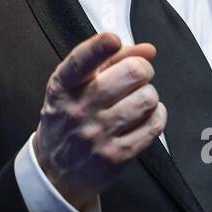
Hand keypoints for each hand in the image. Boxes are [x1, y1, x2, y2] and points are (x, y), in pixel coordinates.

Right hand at [32, 32, 164, 211]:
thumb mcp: (74, 87)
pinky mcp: (116, 156)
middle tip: (137, 76)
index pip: (81, 61)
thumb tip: (147, 50)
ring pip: (148, 98)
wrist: (55, 170)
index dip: (99, 47)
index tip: (112, 40)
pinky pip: (154, 126)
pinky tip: (145, 117)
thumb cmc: (67, 119)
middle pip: (132, 73)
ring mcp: (97, 134)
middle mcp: (78, 109)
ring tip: (137, 100)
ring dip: (149, 95)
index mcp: (64, 86)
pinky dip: (156, 116)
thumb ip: (108, 61)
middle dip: (142, 70)